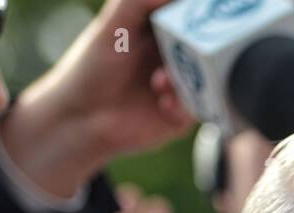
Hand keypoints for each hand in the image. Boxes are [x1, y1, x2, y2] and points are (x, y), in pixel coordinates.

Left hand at [0, 0, 192, 198]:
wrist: (81, 120)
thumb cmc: (91, 69)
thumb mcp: (112, 27)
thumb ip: (138, 1)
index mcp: (162, 28)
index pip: (192, 15)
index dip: (204, 13)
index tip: (211, 13)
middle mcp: (176, 55)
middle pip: (209, 46)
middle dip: (204, 49)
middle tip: (192, 50)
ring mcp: (182, 85)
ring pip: (209, 78)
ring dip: (189, 79)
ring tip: (159, 83)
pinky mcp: (184, 115)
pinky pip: (201, 108)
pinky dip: (185, 105)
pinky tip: (162, 105)